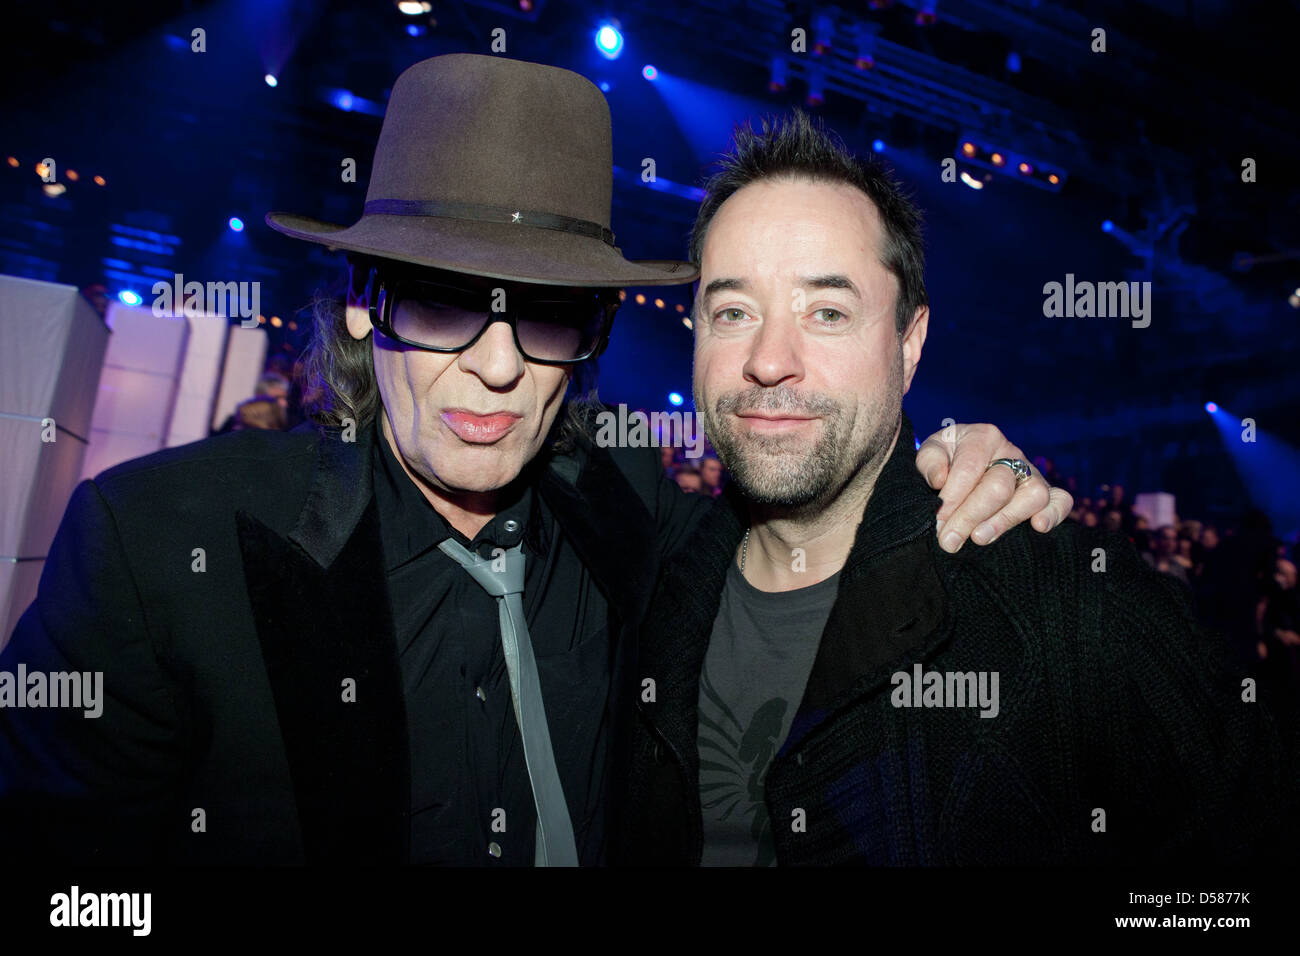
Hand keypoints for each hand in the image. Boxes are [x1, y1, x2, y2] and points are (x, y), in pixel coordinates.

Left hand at [916, 422, 1073, 552]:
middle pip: (999, 486)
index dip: (953, 497)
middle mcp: (1011, 453)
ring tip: (979, 538)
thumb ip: (930, 462)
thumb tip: (940, 480)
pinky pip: (1061, 500)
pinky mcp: (1046, 493)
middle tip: (948, 540)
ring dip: (1004, 521)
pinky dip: (1054, 514)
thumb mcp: (931, 453)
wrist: (960, 464)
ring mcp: (1031, 473)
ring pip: (1033, 495)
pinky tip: (1038, 527)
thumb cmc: (945, 459)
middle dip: (971, 516)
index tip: (937, 521)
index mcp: (983, 437)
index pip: (970, 468)